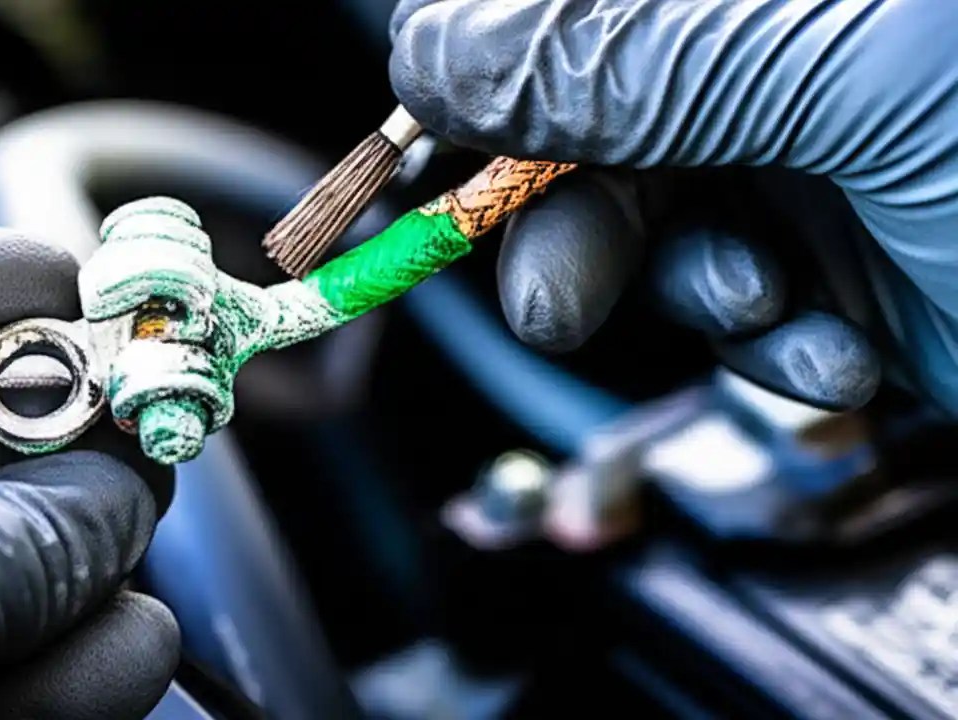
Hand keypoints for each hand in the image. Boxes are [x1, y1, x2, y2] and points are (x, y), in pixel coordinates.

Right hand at [388, 0, 957, 411]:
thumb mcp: (840, 60)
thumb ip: (624, 53)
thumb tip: (429, 60)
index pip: (555, 4)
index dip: (486, 62)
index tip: (440, 132)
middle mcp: (764, 54)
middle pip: (585, 130)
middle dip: (570, 228)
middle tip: (552, 302)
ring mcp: (801, 159)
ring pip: (650, 235)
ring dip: (690, 292)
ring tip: (760, 305)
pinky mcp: (831, 267)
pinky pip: (734, 313)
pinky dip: (768, 349)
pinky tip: (832, 351)